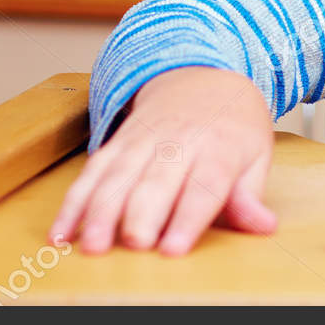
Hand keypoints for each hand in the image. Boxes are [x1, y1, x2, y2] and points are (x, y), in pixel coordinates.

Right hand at [49, 67, 277, 255]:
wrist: (203, 75)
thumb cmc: (234, 126)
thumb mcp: (256, 155)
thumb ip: (251, 195)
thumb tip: (263, 227)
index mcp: (219, 147)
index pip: (204, 184)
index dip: (187, 218)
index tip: (173, 249)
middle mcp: (178, 141)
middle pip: (156, 181)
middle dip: (141, 214)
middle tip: (133, 246)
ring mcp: (143, 140)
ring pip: (117, 176)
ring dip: (101, 211)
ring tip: (92, 246)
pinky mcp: (117, 143)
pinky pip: (92, 172)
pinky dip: (73, 202)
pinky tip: (61, 233)